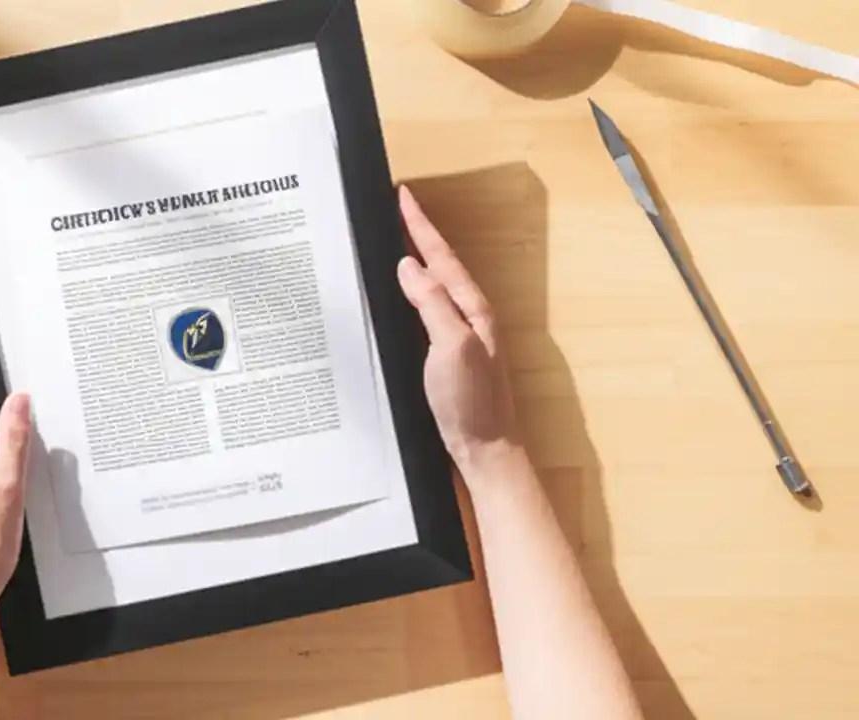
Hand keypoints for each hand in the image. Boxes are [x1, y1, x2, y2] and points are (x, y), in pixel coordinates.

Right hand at [395, 186, 519, 484]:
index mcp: (472, 309)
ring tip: (397, 239)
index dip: (420, 226)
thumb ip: (432, 303)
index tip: (403, 196)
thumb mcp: (450, 347)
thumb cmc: (471, 403)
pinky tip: (403, 295)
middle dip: (419, 234)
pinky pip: (429, 309)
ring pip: (436, 285)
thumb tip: (410, 267)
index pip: (441, 256)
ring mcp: (462, 335)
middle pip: (441, 264)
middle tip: (397, 208)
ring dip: (418, 261)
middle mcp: (470, 317)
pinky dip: (414, 292)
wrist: (485, 450)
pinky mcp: (450, 355)